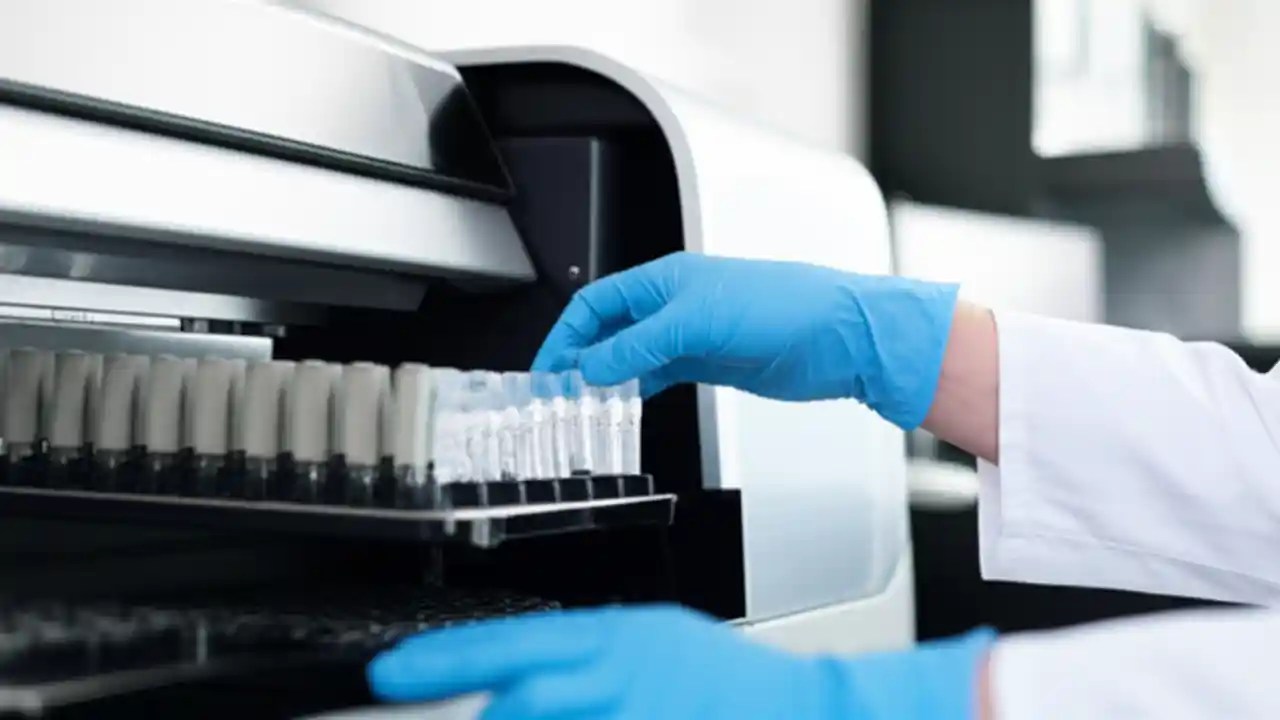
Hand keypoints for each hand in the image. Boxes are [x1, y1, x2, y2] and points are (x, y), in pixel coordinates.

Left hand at [366, 604, 993, 719]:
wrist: (800, 712)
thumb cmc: (722, 681)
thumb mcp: (647, 640)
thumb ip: (581, 656)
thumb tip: (513, 681)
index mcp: (613, 638)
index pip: (508, 641)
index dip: (440, 658)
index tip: (386, 673)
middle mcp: (617, 680)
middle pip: (516, 706)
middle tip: (456, 717)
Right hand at [531, 252, 958, 428]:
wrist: (841, 337)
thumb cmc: (785, 304)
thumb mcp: (698, 322)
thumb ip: (639, 347)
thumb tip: (592, 367)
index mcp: (665, 280)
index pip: (597, 304)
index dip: (566, 334)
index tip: (548, 368)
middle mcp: (675, 306)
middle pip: (610, 331)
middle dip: (580, 358)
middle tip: (557, 392)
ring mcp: (693, 336)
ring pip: (633, 358)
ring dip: (607, 379)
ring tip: (583, 405)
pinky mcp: (711, 363)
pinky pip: (660, 376)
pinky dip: (638, 391)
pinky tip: (625, 405)